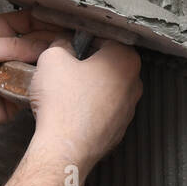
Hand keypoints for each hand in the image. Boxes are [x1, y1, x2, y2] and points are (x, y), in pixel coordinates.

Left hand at [0, 10, 63, 142]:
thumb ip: (14, 45)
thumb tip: (45, 43)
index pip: (29, 20)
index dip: (46, 19)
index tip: (65, 20)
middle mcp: (7, 51)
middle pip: (40, 41)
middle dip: (52, 42)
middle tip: (66, 43)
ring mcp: (13, 73)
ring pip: (41, 66)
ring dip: (48, 65)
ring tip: (56, 62)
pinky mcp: (17, 97)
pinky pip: (36, 89)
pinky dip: (40, 86)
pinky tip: (45, 82)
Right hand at [27, 38, 141, 168]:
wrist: (64, 148)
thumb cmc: (63, 104)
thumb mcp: (52, 59)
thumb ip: (60, 43)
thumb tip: (63, 45)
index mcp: (125, 60)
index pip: (106, 37)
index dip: (83, 39)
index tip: (71, 46)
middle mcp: (134, 84)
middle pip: (109, 63)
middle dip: (89, 63)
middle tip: (67, 67)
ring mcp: (128, 109)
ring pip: (107, 87)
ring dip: (89, 86)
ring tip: (67, 90)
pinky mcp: (118, 128)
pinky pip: (104, 109)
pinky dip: (90, 107)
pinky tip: (72, 110)